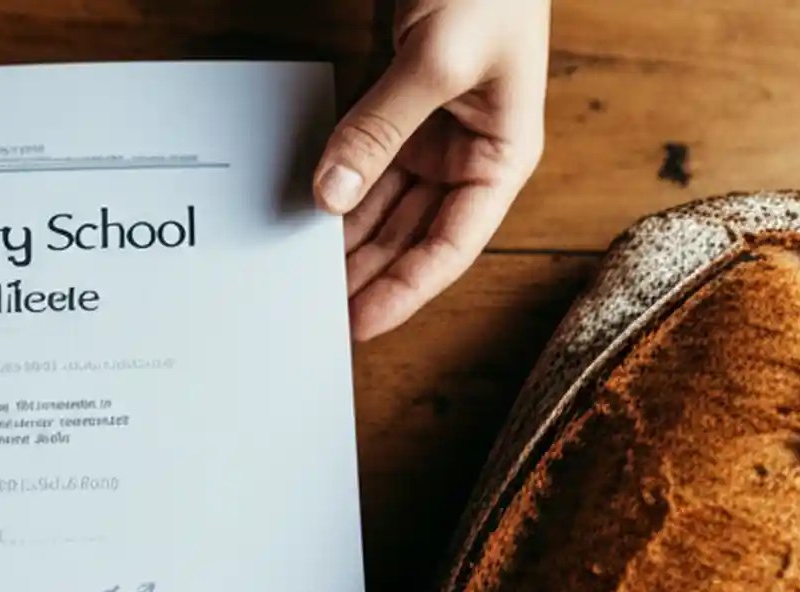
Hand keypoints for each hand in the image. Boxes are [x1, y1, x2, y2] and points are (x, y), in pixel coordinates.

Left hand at [313, 0, 548, 340]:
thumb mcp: (439, 59)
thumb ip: (382, 128)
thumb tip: (331, 194)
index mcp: (500, 157)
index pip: (451, 246)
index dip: (405, 290)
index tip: (358, 323)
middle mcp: (466, 154)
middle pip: (409, 234)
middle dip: (365, 270)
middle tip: (313, 309)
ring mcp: (430, 130)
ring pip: (380, 202)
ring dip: (343, 235)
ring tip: (299, 272)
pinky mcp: (396, 103)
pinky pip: (361, 160)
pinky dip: (334, 185)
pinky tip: (303, 212)